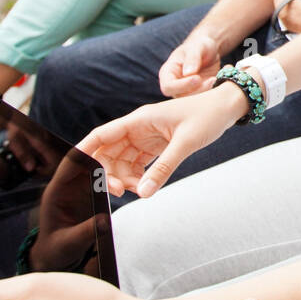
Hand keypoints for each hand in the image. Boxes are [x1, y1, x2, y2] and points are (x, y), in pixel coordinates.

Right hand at [78, 87, 247, 197]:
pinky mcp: (156, 146)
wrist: (226, 108)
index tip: (74, 168)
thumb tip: (143, 192)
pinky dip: (137, 177)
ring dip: (123, 178)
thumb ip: (163, 168)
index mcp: (139, 120)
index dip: (85, 151)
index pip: (103, 134)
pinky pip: (138, 164)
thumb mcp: (185, 142)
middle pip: (109, 152)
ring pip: (122, 161)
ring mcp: (146, 138)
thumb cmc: (207, 115)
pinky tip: (144, 186)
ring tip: (136, 190)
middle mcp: (138, 128)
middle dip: (107, 173)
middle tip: (116, 191)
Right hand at [158, 31, 220, 96]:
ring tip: (217, 78)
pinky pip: (206, 100)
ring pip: (194, 101)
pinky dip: (214, 92)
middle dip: (198, 91)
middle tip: (212, 80)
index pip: (168, 87)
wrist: (210, 51)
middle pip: (181, 97)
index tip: (197, 78)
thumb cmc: (200, 46)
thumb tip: (188, 73)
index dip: (182, 85)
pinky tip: (222, 80)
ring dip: (207, 92)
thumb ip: (193, 58)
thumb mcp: (197, 46)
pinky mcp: (200, 94)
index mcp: (168, 73)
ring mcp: (187, 92)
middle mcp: (176, 86)